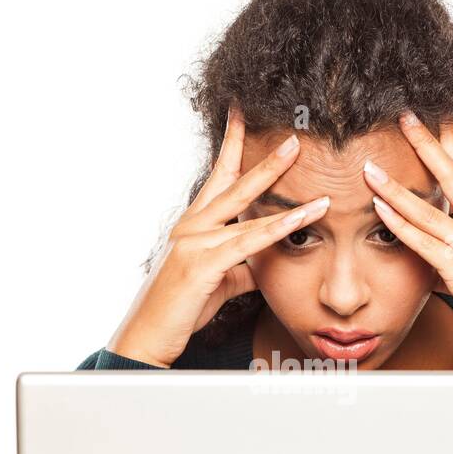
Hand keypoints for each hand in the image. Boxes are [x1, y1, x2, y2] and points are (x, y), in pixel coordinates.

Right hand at [107, 104, 330, 366]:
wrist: (149, 337)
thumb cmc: (181, 310)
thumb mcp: (219, 282)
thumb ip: (242, 266)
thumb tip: (264, 262)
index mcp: (194, 226)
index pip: (218, 178)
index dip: (232, 146)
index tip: (243, 116)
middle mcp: (191, 227)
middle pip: (232, 182)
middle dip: (261, 155)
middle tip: (290, 133)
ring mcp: (194, 243)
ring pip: (244, 207)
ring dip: (276, 181)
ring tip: (303, 159)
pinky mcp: (201, 264)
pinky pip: (248, 241)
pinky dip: (278, 226)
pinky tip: (302, 215)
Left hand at [362, 111, 452, 339]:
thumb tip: (437, 260)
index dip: (448, 141)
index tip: (437, 112)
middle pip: (449, 173)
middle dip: (425, 142)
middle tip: (405, 113)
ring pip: (426, 208)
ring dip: (394, 186)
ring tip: (370, 166)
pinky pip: (422, 242)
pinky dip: (399, 223)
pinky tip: (379, 208)